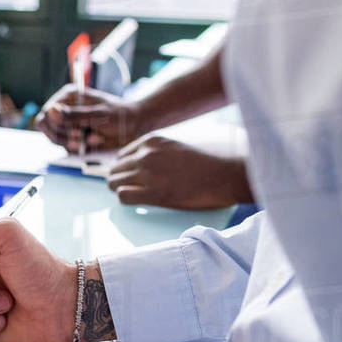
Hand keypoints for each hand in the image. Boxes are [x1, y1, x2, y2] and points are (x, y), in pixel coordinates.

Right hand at [34, 84, 146, 152]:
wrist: (134, 126)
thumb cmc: (119, 115)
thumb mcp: (98, 115)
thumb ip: (73, 115)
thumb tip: (50, 110)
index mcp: (68, 96)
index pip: (46, 113)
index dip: (56, 126)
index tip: (76, 132)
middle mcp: (65, 109)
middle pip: (47, 128)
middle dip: (65, 137)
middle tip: (84, 138)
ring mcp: (68, 124)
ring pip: (55, 139)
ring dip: (74, 143)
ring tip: (94, 139)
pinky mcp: (74, 136)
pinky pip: (66, 147)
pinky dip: (80, 148)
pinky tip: (95, 142)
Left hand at [107, 135, 253, 209]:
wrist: (227, 174)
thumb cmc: (210, 160)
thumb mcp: (180, 144)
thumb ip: (161, 150)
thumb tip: (152, 160)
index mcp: (152, 140)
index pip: (122, 154)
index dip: (125, 167)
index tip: (131, 175)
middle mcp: (146, 155)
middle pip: (115, 169)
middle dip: (120, 178)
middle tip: (130, 187)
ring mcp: (147, 174)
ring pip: (114, 182)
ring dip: (120, 189)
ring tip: (134, 195)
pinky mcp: (153, 194)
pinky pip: (123, 196)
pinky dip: (127, 199)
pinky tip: (139, 200)